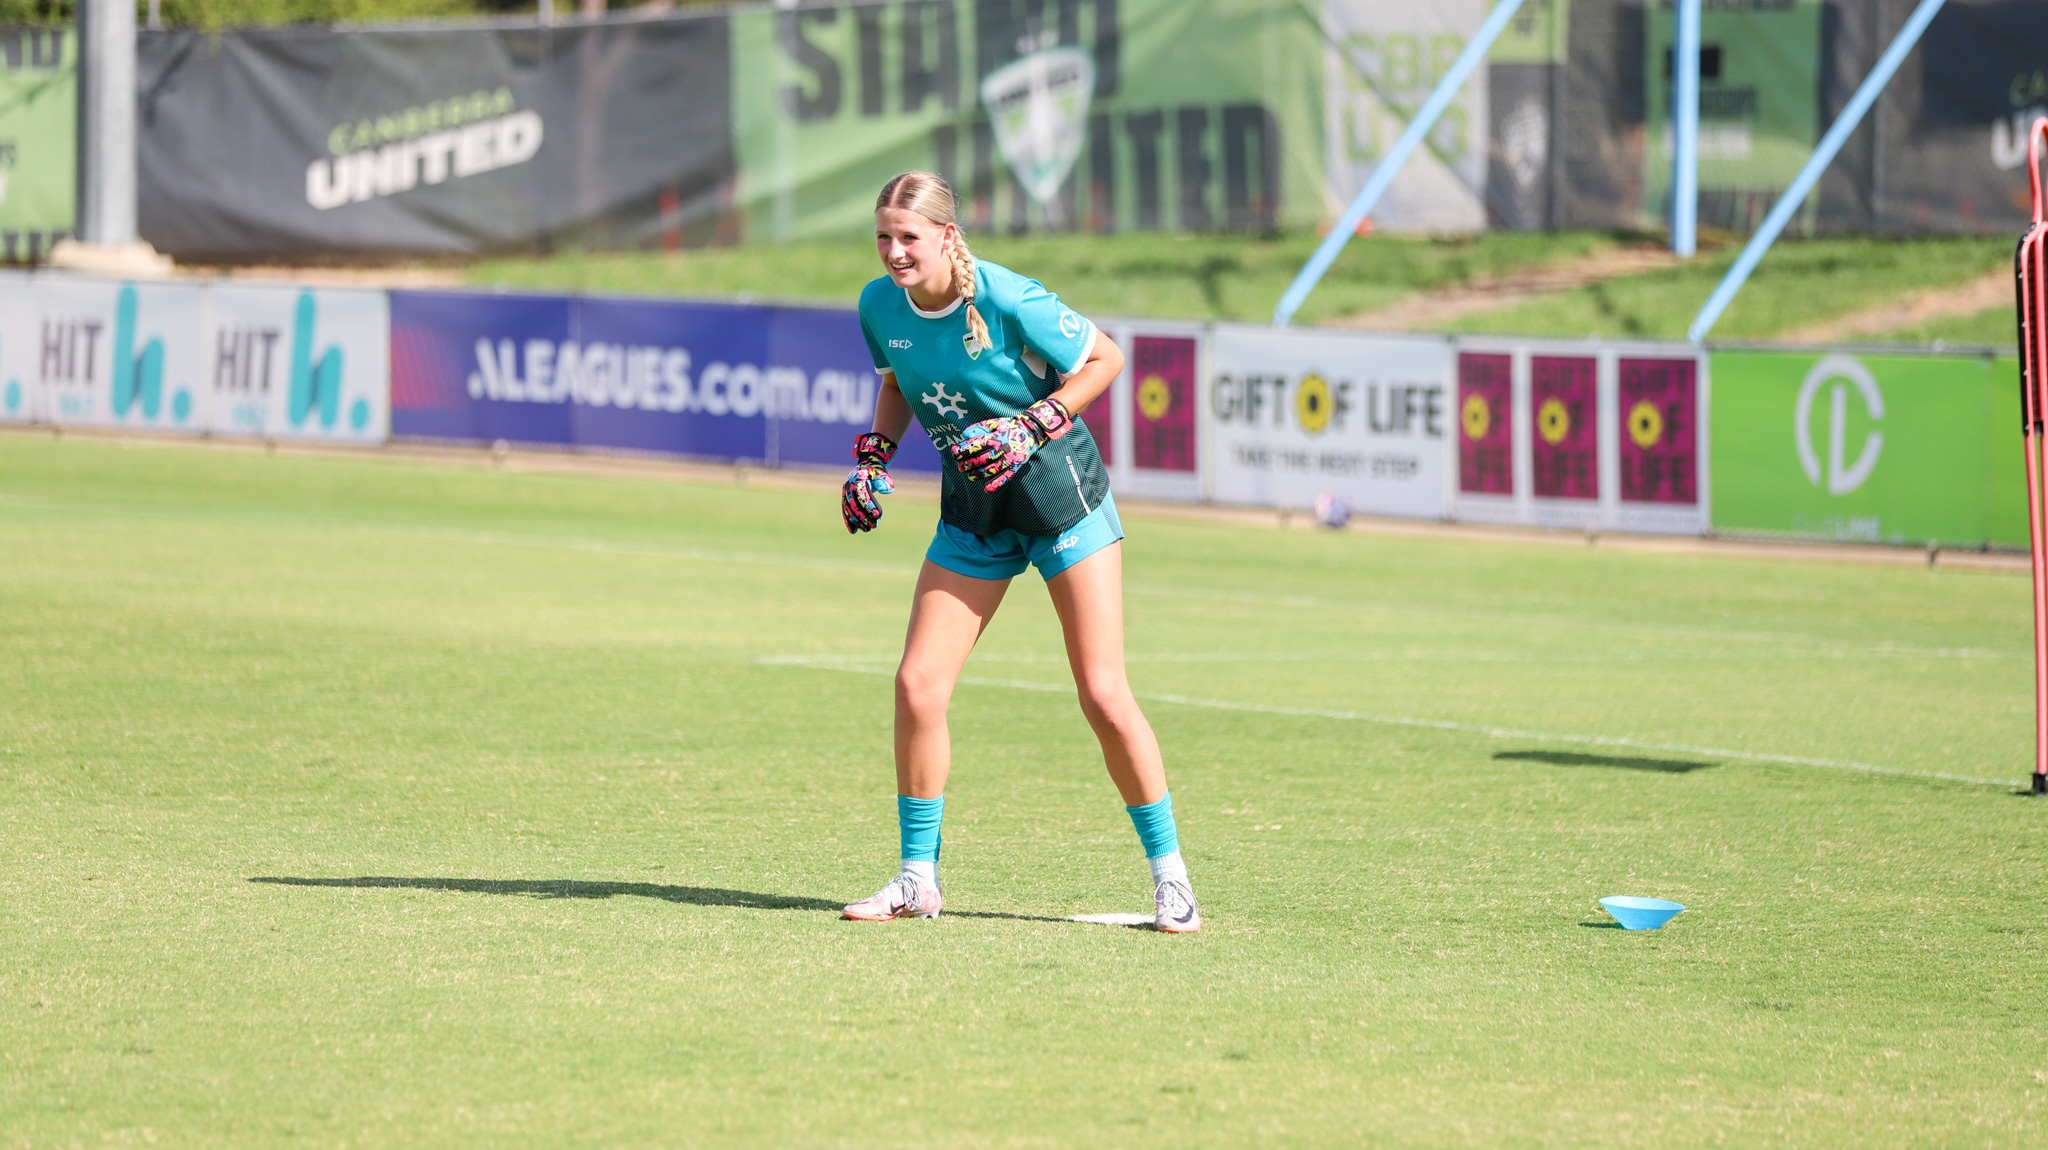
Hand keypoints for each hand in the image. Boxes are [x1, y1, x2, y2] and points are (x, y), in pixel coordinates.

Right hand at [841, 432, 897, 532]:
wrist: (866, 466)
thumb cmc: (876, 470)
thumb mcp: (881, 472)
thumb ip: (884, 480)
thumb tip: (887, 490)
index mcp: (857, 478)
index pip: (862, 493)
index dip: (869, 505)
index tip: (878, 516)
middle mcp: (848, 485)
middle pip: (853, 503)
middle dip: (863, 516)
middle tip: (874, 526)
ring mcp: (845, 492)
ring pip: (848, 509)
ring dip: (857, 521)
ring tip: (868, 529)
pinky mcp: (845, 498)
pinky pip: (845, 511)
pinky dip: (849, 521)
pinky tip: (854, 531)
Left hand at [949, 397, 1071, 491]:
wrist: (1031, 431)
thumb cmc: (1010, 426)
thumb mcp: (995, 422)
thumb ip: (980, 427)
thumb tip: (965, 434)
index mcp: (995, 437)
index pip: (975, 445)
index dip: (963, 450)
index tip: (953, 454)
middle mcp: (1001, 449)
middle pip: (980, 460)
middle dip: (967, 464)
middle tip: (960, 467)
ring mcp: (1008, 459)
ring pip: (990, 470)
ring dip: (978, 475)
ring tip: (970, 475)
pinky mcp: (1015, 467)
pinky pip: (1005, 478)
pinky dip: (995, 484)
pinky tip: (986, 489)